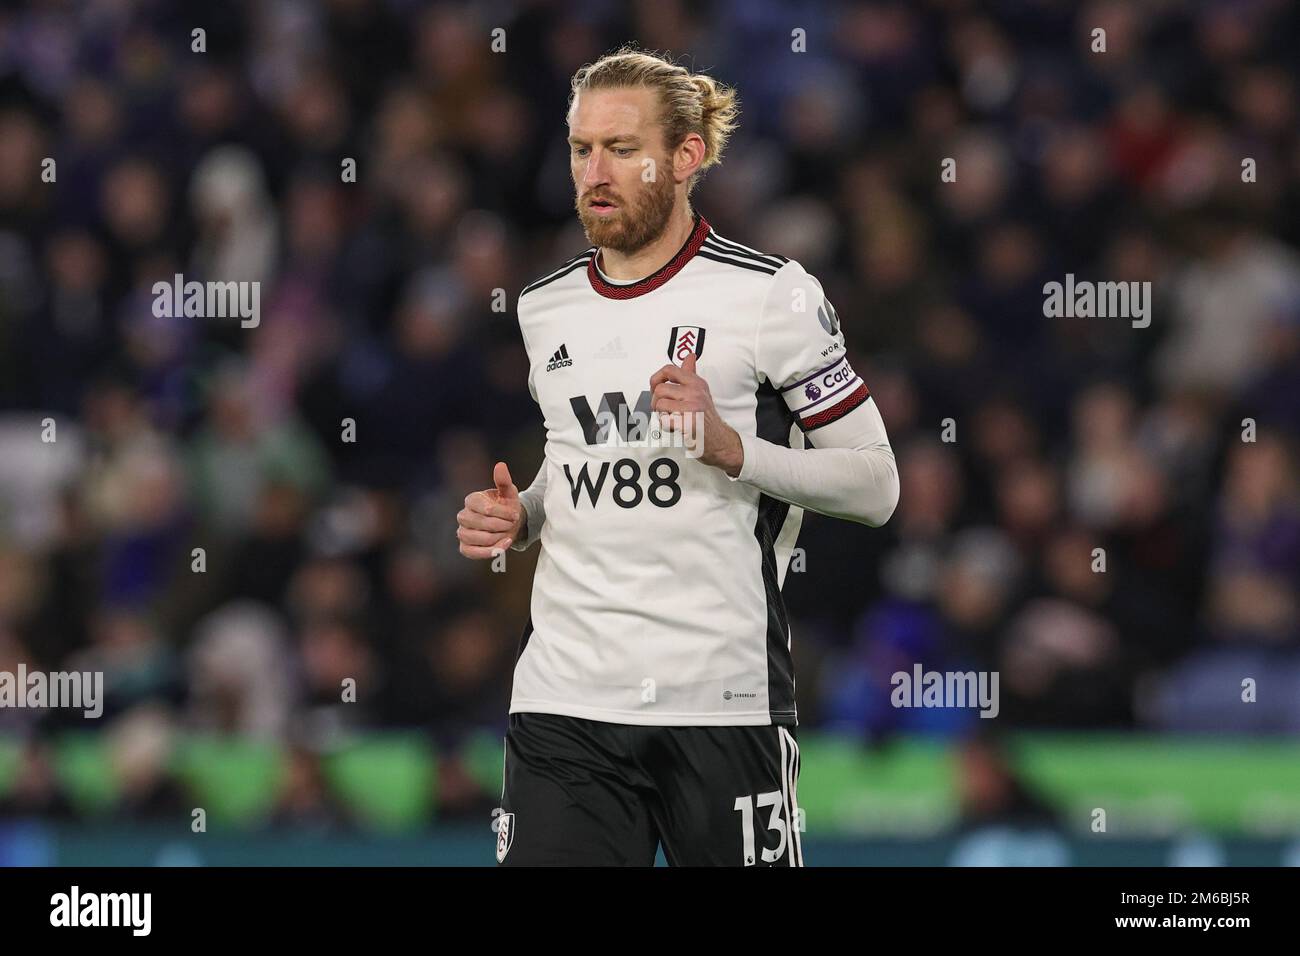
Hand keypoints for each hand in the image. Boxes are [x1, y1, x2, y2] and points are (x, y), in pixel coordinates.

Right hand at [457, 461, 524, 557]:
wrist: (508, 524)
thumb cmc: (507, 506)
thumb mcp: (509, 493)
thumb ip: (504, 481)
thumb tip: (500, 465)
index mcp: (472, 500)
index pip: (485, 509)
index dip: (503, 513)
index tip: (515, 515)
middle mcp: (463, 515)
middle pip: (481, 524)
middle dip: (501, 526)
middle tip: (511, 524)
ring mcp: (462, 532)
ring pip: (477, 539)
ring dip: (497, 539)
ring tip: (507, 535)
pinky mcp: (465, 547)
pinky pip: (471, 552)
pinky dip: (489, 552)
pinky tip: (503, 546)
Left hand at [649, 352, 743, 475]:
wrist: (719, 440)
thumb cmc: (706, 417)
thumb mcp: (701, 391)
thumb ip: (690, 374)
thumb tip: (689, 356)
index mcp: (696, 383)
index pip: (669, 369)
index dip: (657, 377)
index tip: (656, 386)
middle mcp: (694, 392)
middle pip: (660, 389)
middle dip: (656, 402)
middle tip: (664, 409)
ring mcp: (691, 407)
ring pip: (659, 405)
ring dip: (661, 415)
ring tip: (672, 418)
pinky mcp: (687, 423)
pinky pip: (664, 421)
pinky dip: (666, 427)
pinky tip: (676, 427)